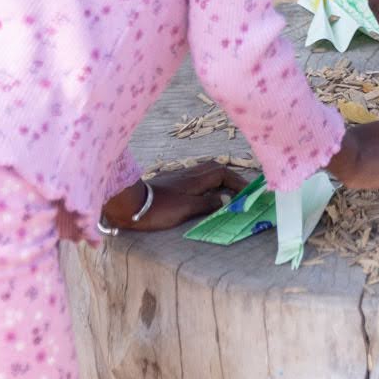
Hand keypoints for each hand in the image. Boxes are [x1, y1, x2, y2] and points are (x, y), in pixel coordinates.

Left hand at [96, 163, 247, 234]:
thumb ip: (207, 204)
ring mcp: (179, 176)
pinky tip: (204, 195)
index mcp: (196, 179)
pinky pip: (196, 178)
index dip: (238, 182)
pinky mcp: (171, 182)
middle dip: (231, 177)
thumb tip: (225, 200)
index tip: (249, 193)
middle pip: (216, 168)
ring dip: (219, 180)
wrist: (129, 204)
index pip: (224, 174)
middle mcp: (189, 173)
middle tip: (241, 191)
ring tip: (226, 193)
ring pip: (205, 172)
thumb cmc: (158, 209)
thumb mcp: (186, 209)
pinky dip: (206, 184)